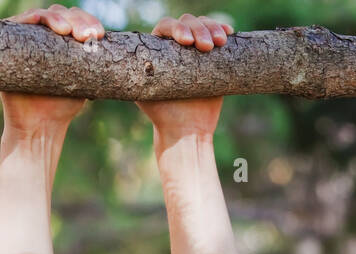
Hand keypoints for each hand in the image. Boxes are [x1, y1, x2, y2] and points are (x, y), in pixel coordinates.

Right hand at [0, 6, 104, 134]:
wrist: (39, 127)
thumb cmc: (63, 106)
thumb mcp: (86, 80)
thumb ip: (92, 60)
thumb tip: (104, 41)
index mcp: (65, 43)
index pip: (78, 21)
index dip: (90, 22)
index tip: (99, 36)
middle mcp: (46, 37)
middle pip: (63, 14)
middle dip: (78, 20)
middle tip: (86, 36)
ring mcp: (27, 38)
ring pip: (43, 14)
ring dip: (57, 18)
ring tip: (67, 31)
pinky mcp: (10, 43)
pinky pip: (19, 22)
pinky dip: (31, 17)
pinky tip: (42, 21)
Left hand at [135, 14, 232, 139]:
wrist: (186, 130)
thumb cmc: (162, 114)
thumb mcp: (143, 93)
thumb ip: (138, 75)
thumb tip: (126, 57)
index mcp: (158, 48)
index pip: (166, 27)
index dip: (177, 29)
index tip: (186, 42)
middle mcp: (176, 45)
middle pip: (187, 22)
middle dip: (199, 29)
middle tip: (207, 47)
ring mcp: (196, 49)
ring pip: (204, 25)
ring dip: (213, 28)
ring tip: (220, 42)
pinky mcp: (214, 56)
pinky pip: (218, 36)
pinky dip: (223, 30)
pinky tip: (229, 33)